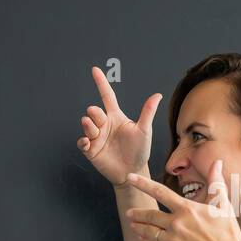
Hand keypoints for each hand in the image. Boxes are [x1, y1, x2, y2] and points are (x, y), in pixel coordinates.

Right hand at [77, 66, 162, 186]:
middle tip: (99, 118)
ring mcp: (97, 137)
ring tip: (94, 130)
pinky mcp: (91, 150)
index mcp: (116, 117)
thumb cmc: (139, 150)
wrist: (132, 171)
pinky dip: (83, 141)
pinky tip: (88, 142)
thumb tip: (157, 95)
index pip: (107, 96)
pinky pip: (82, 142)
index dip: (101, 83)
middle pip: (94, 111)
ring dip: (88, 125)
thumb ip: (147, 112)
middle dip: (95, 113)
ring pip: (87, 125)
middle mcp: (105, 125)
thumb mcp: (145, 131)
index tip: (95, 70)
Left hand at [124, 159, 240, 240]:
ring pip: (148, 232)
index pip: (160, 192)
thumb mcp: (223, 205)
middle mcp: (176, 224)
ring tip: (133, 225)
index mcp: (187, 210)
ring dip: (139, 227)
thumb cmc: (228, 233)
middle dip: (137, 214)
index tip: (130, 178)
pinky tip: (143, 240)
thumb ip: (215, 183)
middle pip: (150, 215)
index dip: (143, 184)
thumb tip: (217, 162)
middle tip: (129, 213)